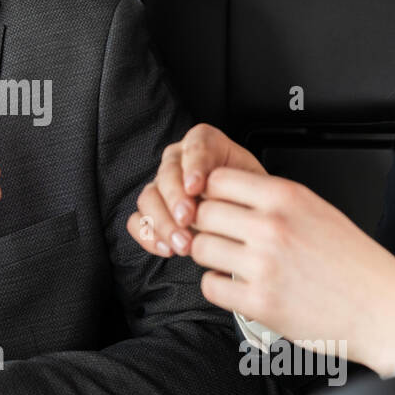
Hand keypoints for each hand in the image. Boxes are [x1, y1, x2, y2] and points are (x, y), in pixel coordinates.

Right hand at [127, 123, 265, 257]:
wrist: (248, 222)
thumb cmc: (253, 202)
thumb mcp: (257, 187)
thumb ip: (241, 184)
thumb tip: (216, 195)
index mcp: (207, 145)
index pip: (197, 145)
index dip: (194, 165)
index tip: (196, 187)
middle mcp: (179, 161)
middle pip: (167, 173)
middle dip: (175, 198)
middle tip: (187, 219)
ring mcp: (162, 186)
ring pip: (149, 197)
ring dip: (163, 222)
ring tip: (184, 245)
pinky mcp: (152, 211)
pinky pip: (137, 220)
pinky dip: (149, 236)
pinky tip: (168, 249)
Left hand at [187, 167, 394, 375]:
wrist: (383, 309)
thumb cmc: (355, 262)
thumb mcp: (317, 210)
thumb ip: (274, 199)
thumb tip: (230, 193)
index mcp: (286, 197)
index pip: (217, 179)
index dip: (210, 193)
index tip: (216, 205)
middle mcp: (272, 226)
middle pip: (202, 212)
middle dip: (205, 224)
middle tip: (218, 235)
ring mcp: (263, 264)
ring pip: (200, 248)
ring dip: (209, 255)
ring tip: (229, 261)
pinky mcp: (259, 301)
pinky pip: (210, 285)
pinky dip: (218, 285)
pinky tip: (236, 285)